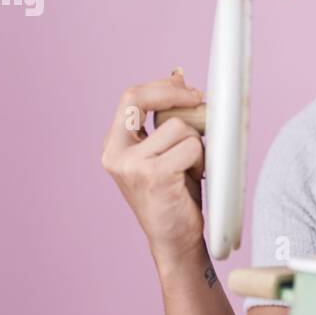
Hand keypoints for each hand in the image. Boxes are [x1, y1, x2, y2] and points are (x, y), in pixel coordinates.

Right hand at [101, 68, 206, 267]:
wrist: (175, 240)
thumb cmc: (174, 195)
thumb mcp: (166, 151)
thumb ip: (165, 118)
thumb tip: (177, 74)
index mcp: (114, 145)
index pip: (130, 97)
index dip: (161, 87)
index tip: (186, 87)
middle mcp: (115, 154)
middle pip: (143, 100)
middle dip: (177, 95)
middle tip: (200, 100)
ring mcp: (131, 165)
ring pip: (179, 127)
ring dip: (196, 144)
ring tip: (192, 167)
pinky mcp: (153, 175)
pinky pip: (191, 147)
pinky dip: (201, 161)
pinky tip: (194, 179)